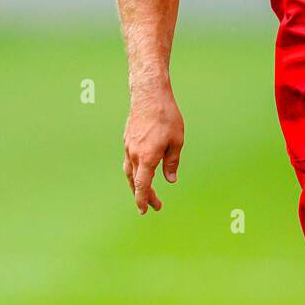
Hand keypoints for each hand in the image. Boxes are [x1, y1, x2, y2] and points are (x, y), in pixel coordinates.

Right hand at [123, 90, 183, 213]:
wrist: (149, 94)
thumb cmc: (166, 117)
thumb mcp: (177, 141)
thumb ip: (172, 162)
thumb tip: (170, 180)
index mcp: (147, 158)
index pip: (142, 186)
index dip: (144, 200)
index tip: (146, 210)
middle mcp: (134, 154)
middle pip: (135, 182)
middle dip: (144, 196)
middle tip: (154, 207)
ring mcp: (129, 146)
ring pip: (130, 172)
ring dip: (137, 184)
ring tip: (146, 193)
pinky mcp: (128, 139)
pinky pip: (130, 160)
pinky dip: (135, 170)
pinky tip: (142, 171)